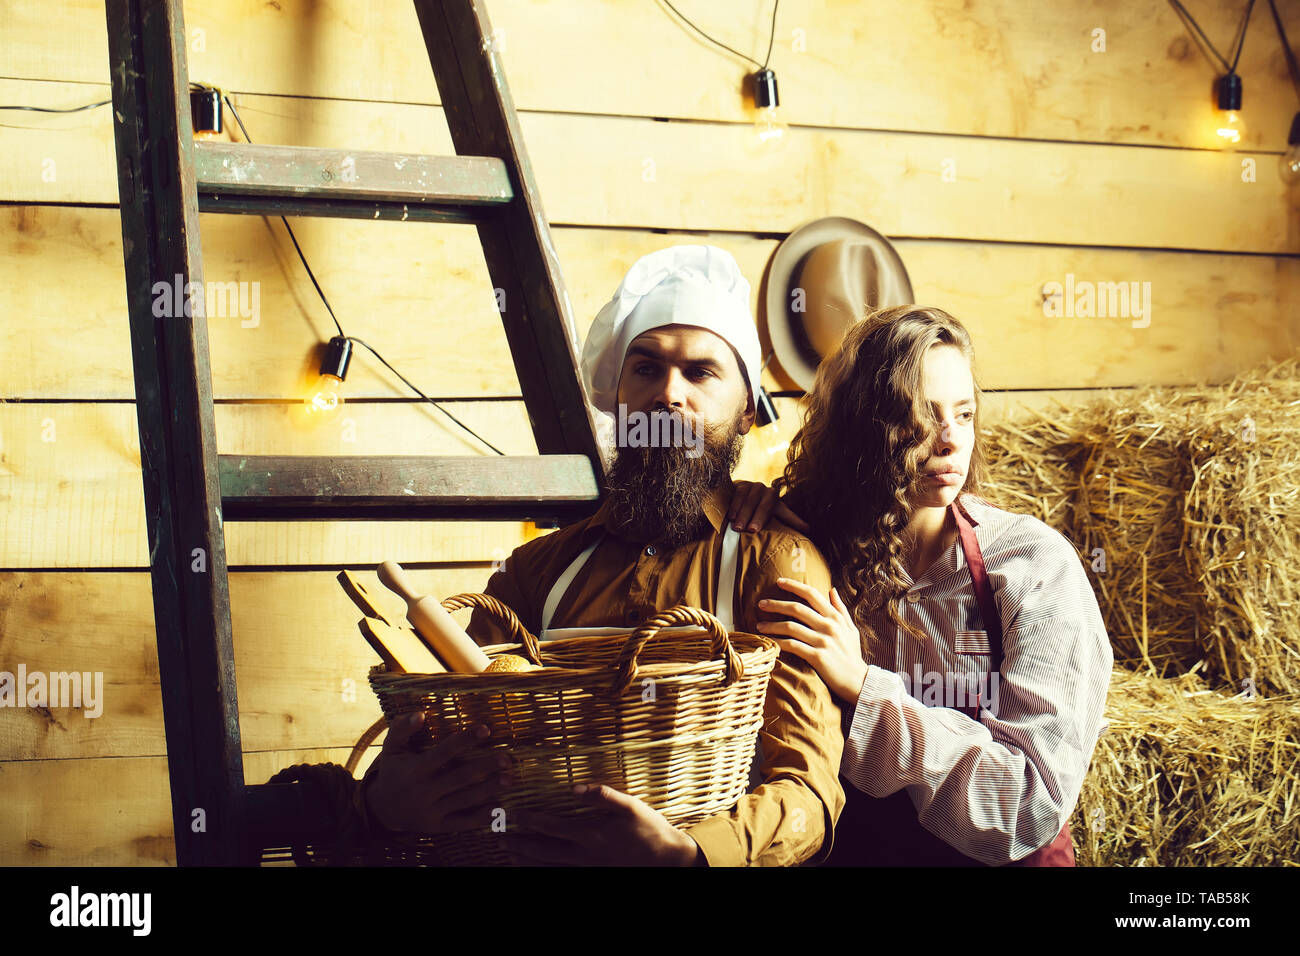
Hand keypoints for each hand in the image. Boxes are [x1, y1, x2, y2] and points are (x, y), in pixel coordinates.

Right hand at [364, 712, 512, 834]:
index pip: (444, 752)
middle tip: (507, 759)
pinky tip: (499, 808)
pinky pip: (462, 823)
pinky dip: (482, 817)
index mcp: (414, 770)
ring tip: (510, 779)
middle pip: (460, 777)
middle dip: (486, 767)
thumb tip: (421, 714)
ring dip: (489, 790)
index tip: (486, 729)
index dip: (465, 740)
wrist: (382, 809)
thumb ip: (402, 728)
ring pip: (465, 800)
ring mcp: (431, 811)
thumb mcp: (391, 748)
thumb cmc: (393, 771)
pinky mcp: (437, 827)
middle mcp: (423, 791)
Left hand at [503, 784, 700, 865]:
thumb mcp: (631, 806)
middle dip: (520, 844)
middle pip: (544, 851)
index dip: (532, 821)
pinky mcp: (593, 874)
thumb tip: (575, 787)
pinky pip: (562, 874)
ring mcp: (588, 868)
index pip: (553, 827)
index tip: (515, 814)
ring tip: (508, 854)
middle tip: (499, 837)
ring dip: (527, 860)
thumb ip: (603, 795)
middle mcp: (585, 855)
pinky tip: (534, 867)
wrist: (668, 861)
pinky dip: (544, 871)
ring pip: (549, 866)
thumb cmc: (650, 829)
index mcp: (592, 835)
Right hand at [727, 480, 809, 532]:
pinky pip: (739, 494)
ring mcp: (755, 487)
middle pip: (765, 505)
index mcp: (777, 503)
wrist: (737, 497)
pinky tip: (731, 517)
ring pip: (751, 500)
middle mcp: (768, 493)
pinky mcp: (741, 484)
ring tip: (738, 528)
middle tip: (752, 530)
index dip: (794, 521)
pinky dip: (735, 506)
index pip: (786, 513)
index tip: (806, 529)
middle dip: (758, 518)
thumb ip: (784, 523)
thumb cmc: (754, 513)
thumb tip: (809, 529)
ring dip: (744, 514)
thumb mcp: (768, 519)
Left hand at [756, 578, 868, 704]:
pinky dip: (778, 642)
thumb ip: (841, 609)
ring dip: (772, 625)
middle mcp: (829, 626)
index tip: (778, 581)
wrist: (859, 681)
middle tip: (760, 604)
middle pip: (797, 608)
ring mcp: (823, 641)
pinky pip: (792, 645)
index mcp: (835, 617)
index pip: (812, 594)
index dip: (794, 586)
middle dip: (776, 604)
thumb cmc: (852, 655)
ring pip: (791, 627)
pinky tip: (769, 642)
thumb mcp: (851, 629)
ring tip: (759, 626)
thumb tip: (832, 589)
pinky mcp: (817, 657)